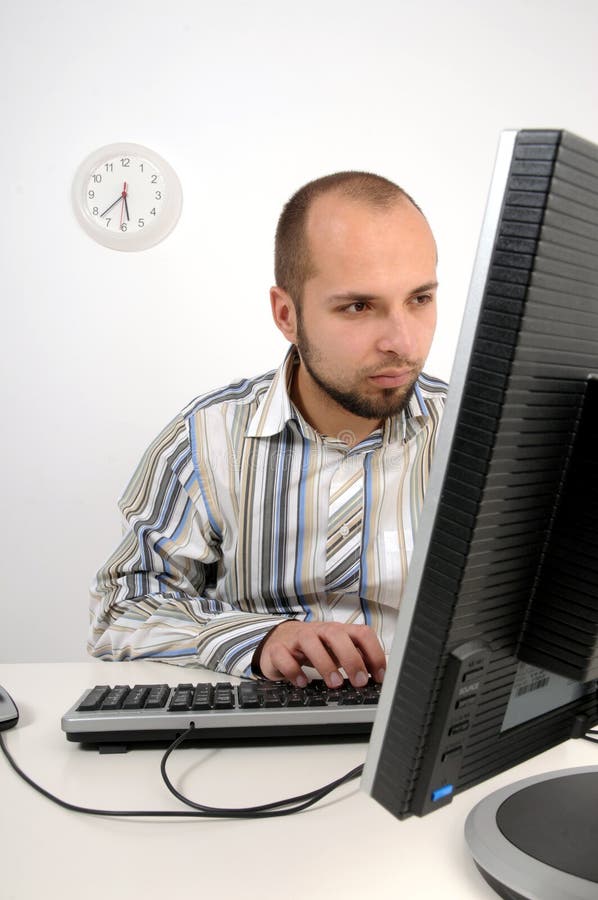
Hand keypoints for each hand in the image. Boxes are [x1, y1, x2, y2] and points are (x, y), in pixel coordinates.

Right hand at [256, 620, 385, 688]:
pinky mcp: (278, 649)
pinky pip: (284, 656)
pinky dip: (293, 670)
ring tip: (335, 683)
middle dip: (351, 658)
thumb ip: (356, 659)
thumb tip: (378, 675)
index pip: (361, 633)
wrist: (279, 642)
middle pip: (336, 634)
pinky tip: (302, 683)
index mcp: (338, 631)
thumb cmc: (315, 648)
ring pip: (310, 641)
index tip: (379, 676)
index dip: (373, 653)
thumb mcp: (337, 652)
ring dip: (325, 663)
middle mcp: (318, 631)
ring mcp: (297, 638)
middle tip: (359, 681)